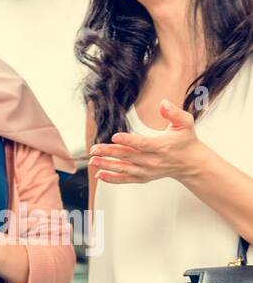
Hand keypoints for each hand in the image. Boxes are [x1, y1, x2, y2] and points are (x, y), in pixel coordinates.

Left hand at [88, 99, 203, 184]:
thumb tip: (163, 103)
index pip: (142, 144)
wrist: (190, 163)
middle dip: (109, 152)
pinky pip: (125, 180)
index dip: (128, 140)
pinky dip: (112, 179)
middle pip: (128, 156)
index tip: (115, 137)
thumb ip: (174, 113)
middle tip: (93, 149)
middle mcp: (153, 160)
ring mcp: (147, 171)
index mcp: (162, 146)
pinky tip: (99, 175)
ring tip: (93, 160)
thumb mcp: (185, 123)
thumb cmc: (186, 141)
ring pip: (124, 168)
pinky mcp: (143, 177)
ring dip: (106, 165)